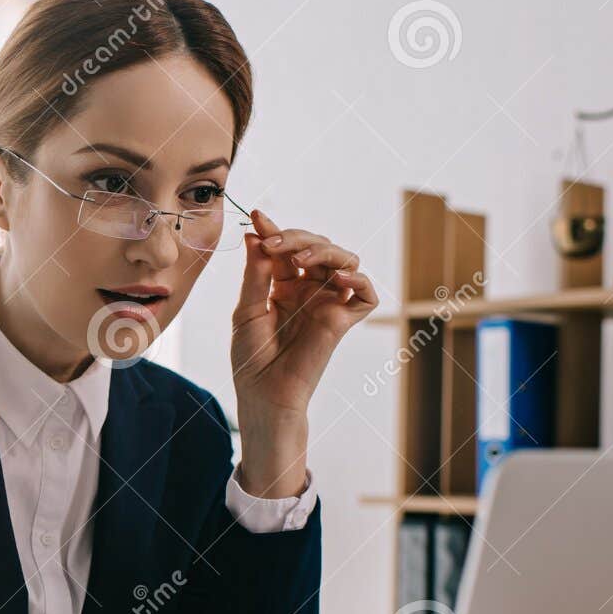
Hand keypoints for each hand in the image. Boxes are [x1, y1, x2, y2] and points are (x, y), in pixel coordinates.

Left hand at [228, 209, 377, 496]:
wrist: (265, 396)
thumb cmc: (252, 360)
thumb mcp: (247, 311)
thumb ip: (256, 274)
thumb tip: (257, 236)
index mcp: (282, 286)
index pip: (284, 250)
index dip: (274, 231)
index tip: (258, 216)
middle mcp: (308, 290)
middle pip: (315, 246)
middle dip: (296, 238)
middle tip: (273, 243)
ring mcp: (328, 303)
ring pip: (342, 260)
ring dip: (324, 249)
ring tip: (302, 257)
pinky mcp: (344, 321)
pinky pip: (365, 293)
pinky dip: (358, 279)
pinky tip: (338, 278)